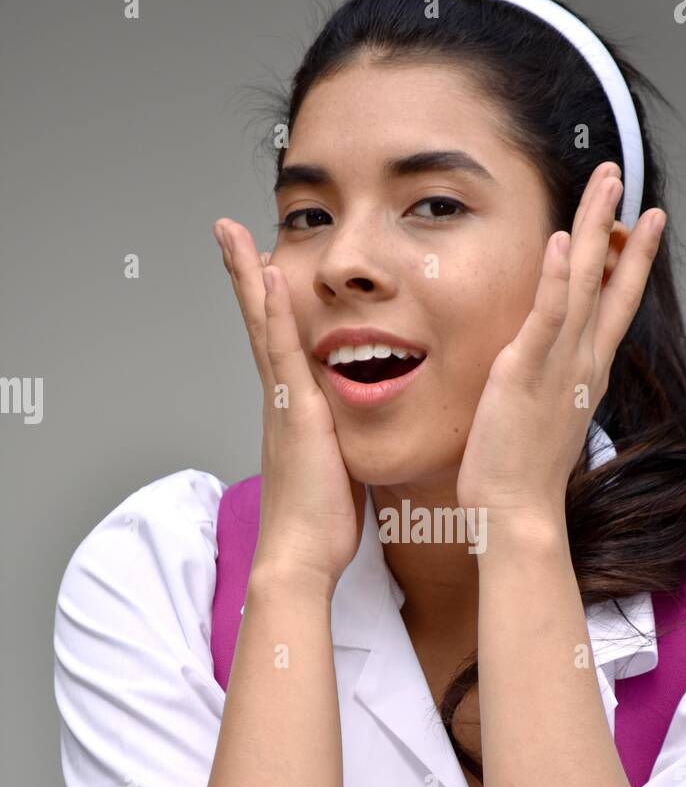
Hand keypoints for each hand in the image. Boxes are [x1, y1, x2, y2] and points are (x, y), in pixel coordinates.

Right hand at [214, 219, 366, 590]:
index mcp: (292, 409)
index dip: (268, 303)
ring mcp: (282, 402)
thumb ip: (343, 443)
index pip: (277, 342)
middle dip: (244, 274)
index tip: (262, 263)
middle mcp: (279, 398)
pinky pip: (282, 350)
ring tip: (232, 233)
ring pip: (262, 326)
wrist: (302, 557)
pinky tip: (272, 274)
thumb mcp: (338, 469)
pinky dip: (274, 311)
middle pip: (259, 322)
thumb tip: (357, 435)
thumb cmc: (322, 524)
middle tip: (228, 230)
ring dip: (248, 276)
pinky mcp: (294, 411)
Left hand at [455, 163, 665, 528]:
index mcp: (586, 372)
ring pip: (586, 283)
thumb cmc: (523, 477)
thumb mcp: (545, 419)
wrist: (518, 514)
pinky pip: (548, 316)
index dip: (630, 259)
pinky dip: (560, 278)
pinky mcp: (527, 372)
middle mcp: (582, 362)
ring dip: (595, 229)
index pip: (614, 304)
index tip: (642, 222)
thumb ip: (551, 386)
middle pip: (608, 279)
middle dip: (618, 225)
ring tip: (604, 183)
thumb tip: (547, 372)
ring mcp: (559, 364)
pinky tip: (565, 241)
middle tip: (622, 178)